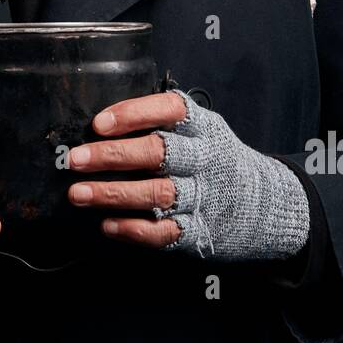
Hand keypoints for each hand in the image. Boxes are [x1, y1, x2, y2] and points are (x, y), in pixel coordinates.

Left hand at [66, 88, 309, 259]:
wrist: (267, 206)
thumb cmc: (216, 162)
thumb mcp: (202, 133)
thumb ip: (161, 128)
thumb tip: (99, 129)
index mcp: (204, 128)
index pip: (170, 111)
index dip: (133, 114)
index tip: (99, 123)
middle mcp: (205, 159)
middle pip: (158, 153)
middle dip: (112, 156)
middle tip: (75, 159)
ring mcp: (205, 197)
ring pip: (157, 194)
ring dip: (113, 194)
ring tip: (78, 194)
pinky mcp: (201, 231)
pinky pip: (165, 232)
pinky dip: (133, 229)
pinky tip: (107, 225)